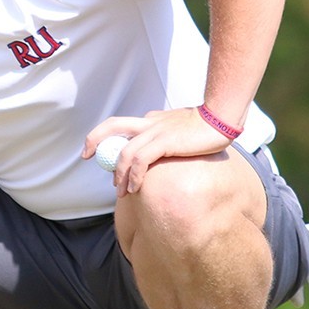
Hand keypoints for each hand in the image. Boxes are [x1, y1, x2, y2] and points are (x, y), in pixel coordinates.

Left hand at [83, 106, 235, 195]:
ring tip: (121, 192)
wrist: (223, 117)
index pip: (122, 126)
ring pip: (126, 152)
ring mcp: (157, 131)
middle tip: (86, 156)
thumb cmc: (205, 125)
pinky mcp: (166, 142)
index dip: (104, 136)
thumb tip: (158, 152)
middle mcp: (150, 122)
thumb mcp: (179, 129)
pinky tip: (135, 187)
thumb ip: (166, 137)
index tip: (94, 150)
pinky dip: (134, 175)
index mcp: (152, 119)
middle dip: (95, 139)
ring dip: (119, 174)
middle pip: (113, 126)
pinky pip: (141, 160)